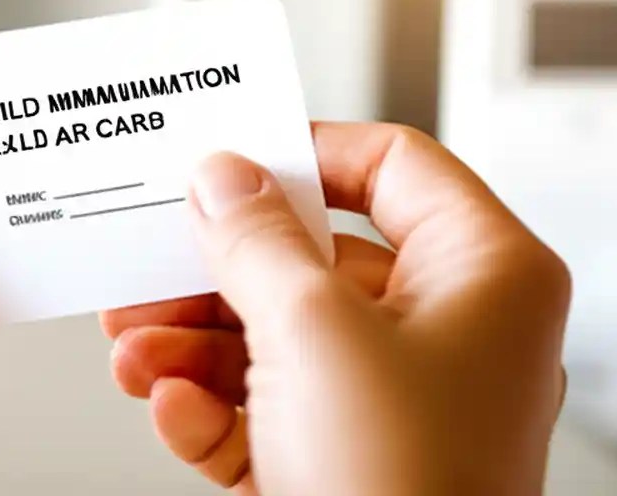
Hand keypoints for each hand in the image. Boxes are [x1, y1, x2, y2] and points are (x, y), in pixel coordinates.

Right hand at [100, 123, 570, 495]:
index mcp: (482, 276)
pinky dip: (210, 407)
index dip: (303, 153)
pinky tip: (171, 410)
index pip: (393, 165)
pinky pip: (267, 406)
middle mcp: (447, 332)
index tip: (227, 160)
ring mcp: (394, 400)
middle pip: (311, 260)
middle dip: (214, 273)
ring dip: (192, 345)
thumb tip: (221, 179)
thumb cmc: (404, 489)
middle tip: (150, 264)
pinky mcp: (344, 457)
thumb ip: (255, 240)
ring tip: (134, 350)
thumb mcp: (311, 333)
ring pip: (275, 336)